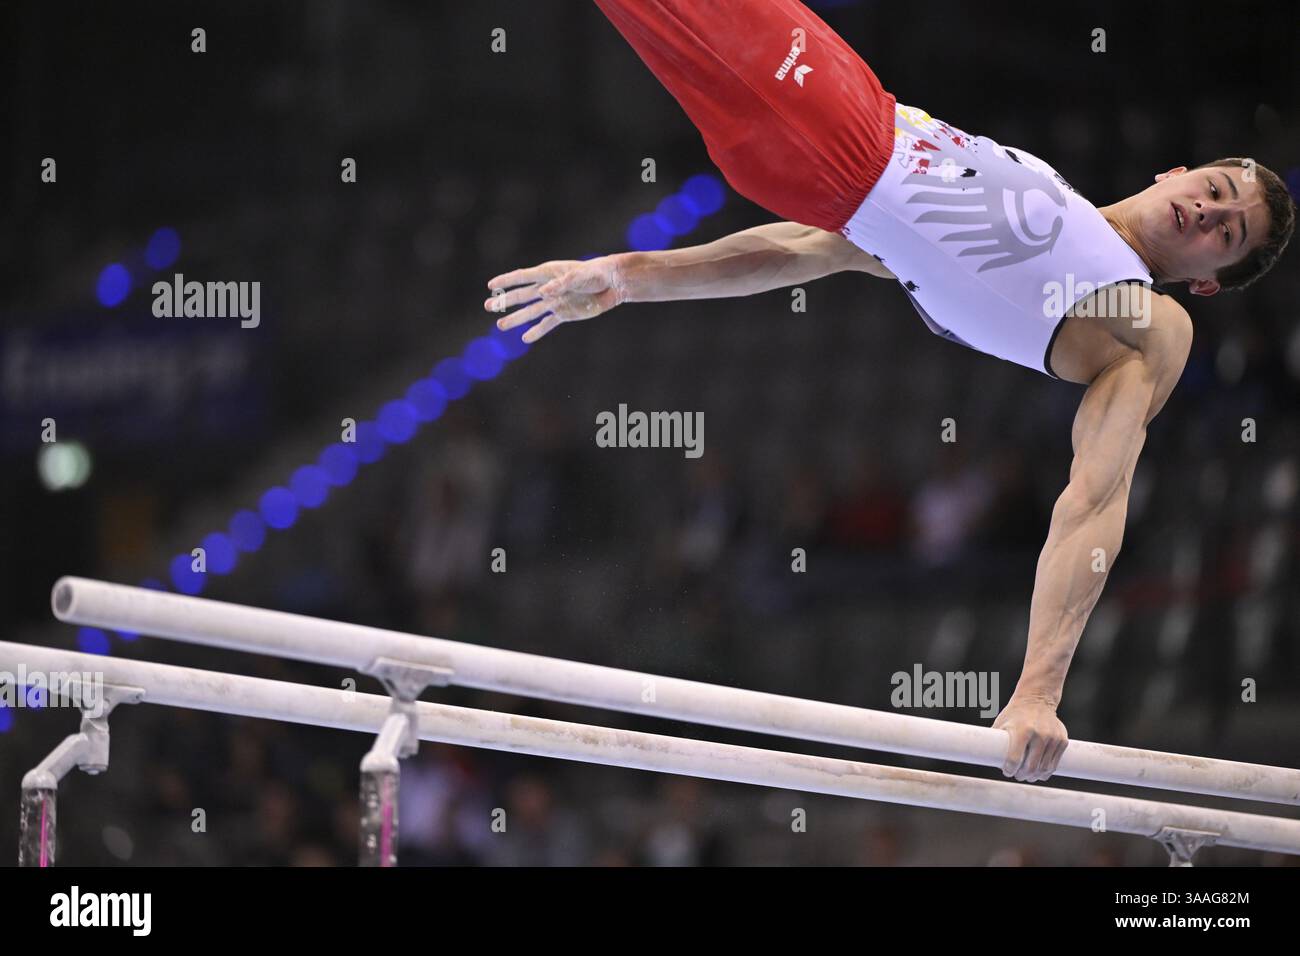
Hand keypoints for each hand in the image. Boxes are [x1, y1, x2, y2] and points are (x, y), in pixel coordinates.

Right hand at [484, 256, 628, 343]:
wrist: (611, 284)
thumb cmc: (595, 274)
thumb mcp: (579, 276)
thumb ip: (561, 284)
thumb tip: (542, 293)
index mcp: (548, 274)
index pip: (522, 277)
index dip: (506, 281)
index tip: (491, 286)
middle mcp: (548, 288)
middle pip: (522, 295)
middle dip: (505, 301)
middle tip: (488, 306)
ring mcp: (555, 302)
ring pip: (531, 311)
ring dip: (516, 318)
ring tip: (500, 325)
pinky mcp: (564, 313)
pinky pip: (547, 324)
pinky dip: (537, 331)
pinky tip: (525, 338)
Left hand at [992, 695, 1068, 781]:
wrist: (1037, 699)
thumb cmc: (1015, 713)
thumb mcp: (1002, 723)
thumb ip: (996, 741)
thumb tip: (987, 760)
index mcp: (1022, 730)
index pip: (1015, 759)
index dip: (1009, 769)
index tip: (1007, 772)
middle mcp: (1039, 734)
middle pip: (1031, 767)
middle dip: (1022, 775)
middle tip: (1018, 776)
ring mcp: (1053, 738)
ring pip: (1044, 768)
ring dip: (1035, 776)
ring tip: (1028, 776)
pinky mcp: (1062, 740)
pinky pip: (1054, 763)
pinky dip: (1046, 771)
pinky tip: (1039, 773)